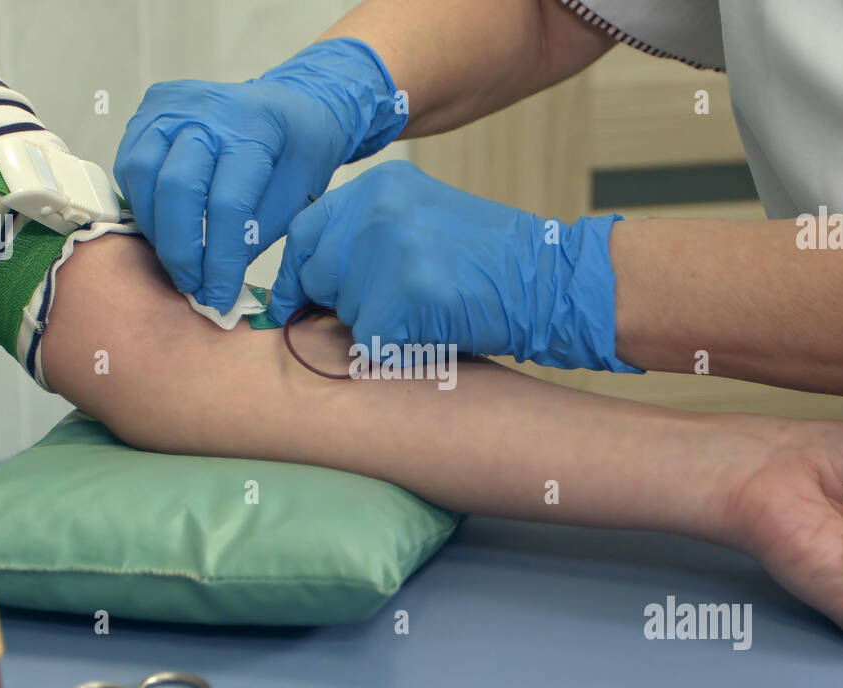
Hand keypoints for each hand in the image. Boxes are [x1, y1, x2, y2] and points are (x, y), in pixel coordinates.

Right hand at [114, 38, 404, 311]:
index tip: (219, 298)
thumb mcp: (292, 200)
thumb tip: (212, 285)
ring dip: (155, 229)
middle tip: (192, 286)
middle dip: (180, 251)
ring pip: (142, 173)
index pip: (227, 205)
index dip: (219, 260)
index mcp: (254, 130)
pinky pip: (130, 162)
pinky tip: (163, 227)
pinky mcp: (151, 107)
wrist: (291, 106)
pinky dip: (142, 202)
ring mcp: (174, 104)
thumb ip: (250, 238)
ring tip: (177, 259)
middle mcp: (208, 110)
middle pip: (176, 188)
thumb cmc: (297, 157)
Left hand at [268, 160, 638, 372]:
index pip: (303, 231)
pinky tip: (433, 327)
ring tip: (426, 308)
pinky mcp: (406, 294)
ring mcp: (392, 248)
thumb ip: (363, 234)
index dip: (299, 273)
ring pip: (344, 312)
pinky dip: (396, 348)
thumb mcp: (418, 220)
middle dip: (343, 301)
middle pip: (317, 275)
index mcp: (377, 185)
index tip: (294, 301)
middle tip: (397, 303)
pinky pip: (369, 341)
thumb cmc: (484, 262)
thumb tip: (305, 274)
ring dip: (376, 325)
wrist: (547, 280)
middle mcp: (378, 208)